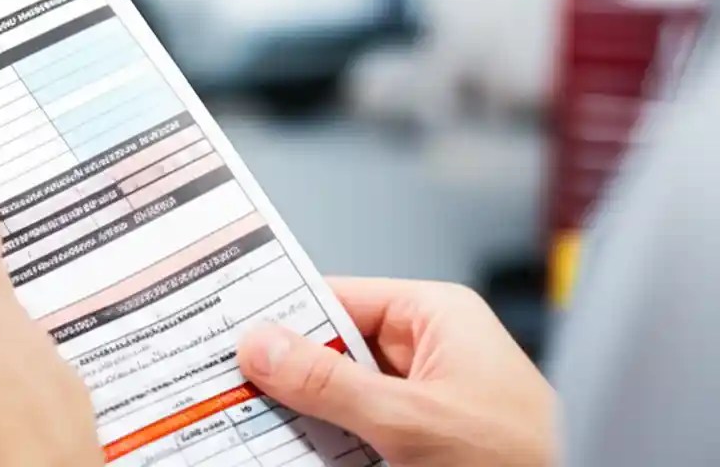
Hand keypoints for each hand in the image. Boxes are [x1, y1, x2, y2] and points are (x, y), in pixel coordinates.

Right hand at [237, 278, 554, 466]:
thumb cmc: (523, 458)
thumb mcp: (412, 419)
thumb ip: (331, 384)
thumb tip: (261, 345)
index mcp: (436, 315)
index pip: (337, 297)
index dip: (280, 315)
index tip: (225, 329)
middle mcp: (429, 347)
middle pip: (332, 349)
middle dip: (285, 371)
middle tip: (226, 382)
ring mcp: (425, 395)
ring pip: (341, 395)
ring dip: (303, 412)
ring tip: (248, 416)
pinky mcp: (422, 436)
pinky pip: (358, 429)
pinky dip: (327, 441)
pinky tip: (293, 446)